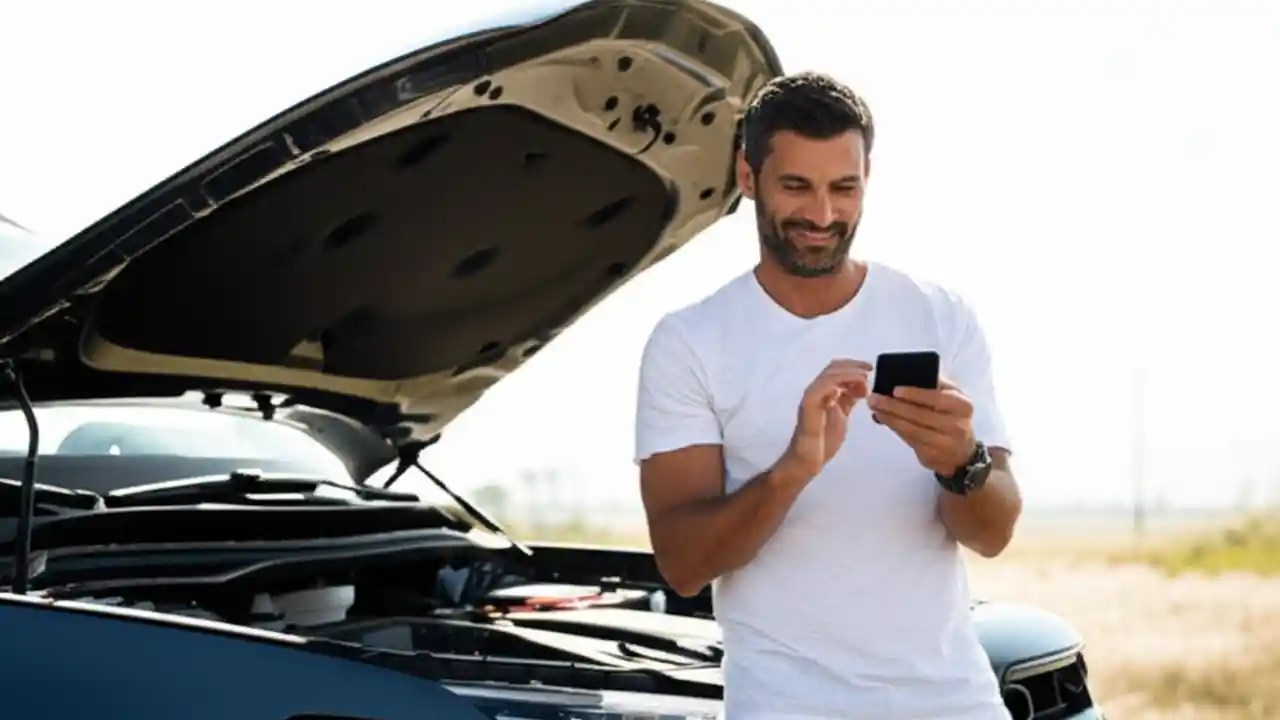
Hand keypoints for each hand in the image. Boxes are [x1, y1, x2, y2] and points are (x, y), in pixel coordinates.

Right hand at [779, 359, 871, 478]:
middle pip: (833, 367)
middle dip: (854, 366)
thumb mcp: (842, 415)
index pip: (837, 369)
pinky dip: (839, 383)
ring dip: (849, 374)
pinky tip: (853, 388)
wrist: (808, 458)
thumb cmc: (823, 440)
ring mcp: (811, 396)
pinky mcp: (809, 404)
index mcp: (823, 392)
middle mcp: (815, 390)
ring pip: (830, 375)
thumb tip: (861, 387)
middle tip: (870, 369)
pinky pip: (823, 387)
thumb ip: (848, 400)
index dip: (854, 365)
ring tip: (864, 380)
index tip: (871, 369)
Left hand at [868, 377, 975, 474]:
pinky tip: (884, 420)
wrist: (961, 452)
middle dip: (894, 406)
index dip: (916, 394)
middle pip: (921, 415)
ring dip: (890, 419)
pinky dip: (895, 429)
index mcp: (962, 405)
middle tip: (874, 399)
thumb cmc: (951, 416)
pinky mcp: (933, 456)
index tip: (895, 390)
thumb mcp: (951, 399)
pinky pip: (910, 440)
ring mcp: (946, 443)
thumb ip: (934, 386)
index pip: (937, 398)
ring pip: (912, 429)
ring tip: (875, 409)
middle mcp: (958, 425)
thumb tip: (904, 375)